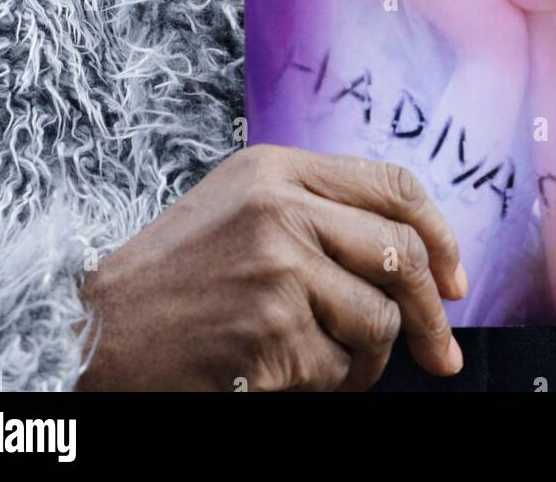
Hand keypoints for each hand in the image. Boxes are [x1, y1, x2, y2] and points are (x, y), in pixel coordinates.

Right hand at [76, 143, 466, 391]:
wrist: (101, 331)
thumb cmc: (176, 273)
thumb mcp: (241, 206)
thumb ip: (317, 208)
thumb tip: (413, 254)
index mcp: (277, 169)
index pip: (393, 186)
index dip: (440, 235)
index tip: (454, 279)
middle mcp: (282, 210)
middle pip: (403, 254)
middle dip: (432, 314)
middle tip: (442, 353)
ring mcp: (277, 271)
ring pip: (378, 321)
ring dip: (368, 359)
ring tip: (325, 362)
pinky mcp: (270, 333)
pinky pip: (337, 370)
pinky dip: (326, 385)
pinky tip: (284, 374)